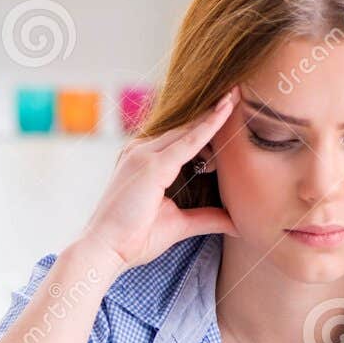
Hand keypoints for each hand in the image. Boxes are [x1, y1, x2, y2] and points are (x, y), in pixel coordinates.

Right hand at [77, 86, 239, 274]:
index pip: (180, 137)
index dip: (204, 123)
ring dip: (214, 113)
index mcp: (143, 160)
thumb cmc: (133, 239)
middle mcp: (140, 151)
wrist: (104, 249)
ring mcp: (143, 154)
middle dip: (212, 111)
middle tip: (238, 93)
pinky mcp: (151, 164)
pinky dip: (209, 126)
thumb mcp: (178, 224)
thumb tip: (238, 223)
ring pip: (187, 129)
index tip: (228, 108)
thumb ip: (207, 218)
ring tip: (238, 95)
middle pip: (185, 127)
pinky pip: (188, 141)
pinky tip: (226, 112)